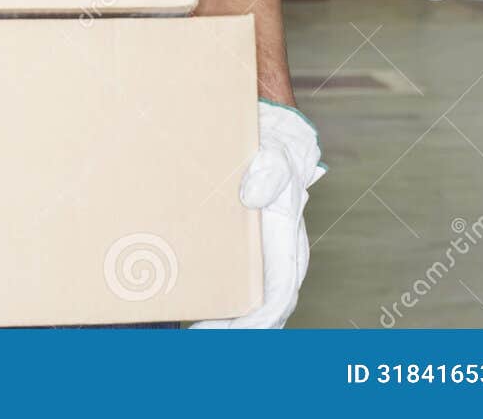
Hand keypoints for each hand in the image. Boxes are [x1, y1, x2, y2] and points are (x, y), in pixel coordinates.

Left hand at [193, 100, 324, 328]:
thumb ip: (269, 172)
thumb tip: (252, 197)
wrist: (275, 141)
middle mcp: (281, 262)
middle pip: (262, 314)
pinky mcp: (249, 257)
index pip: (278, 296)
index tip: (231, 334)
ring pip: (249, 309)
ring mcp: (265, 262)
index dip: (256, 321)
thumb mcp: (275, 155)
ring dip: (226, 328)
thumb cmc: (277, 151)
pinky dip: (221, 310)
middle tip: (198, 341)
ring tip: (192, 337)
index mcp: (289, 246)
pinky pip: (237, 292)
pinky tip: (194, 315)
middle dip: (234, 334)